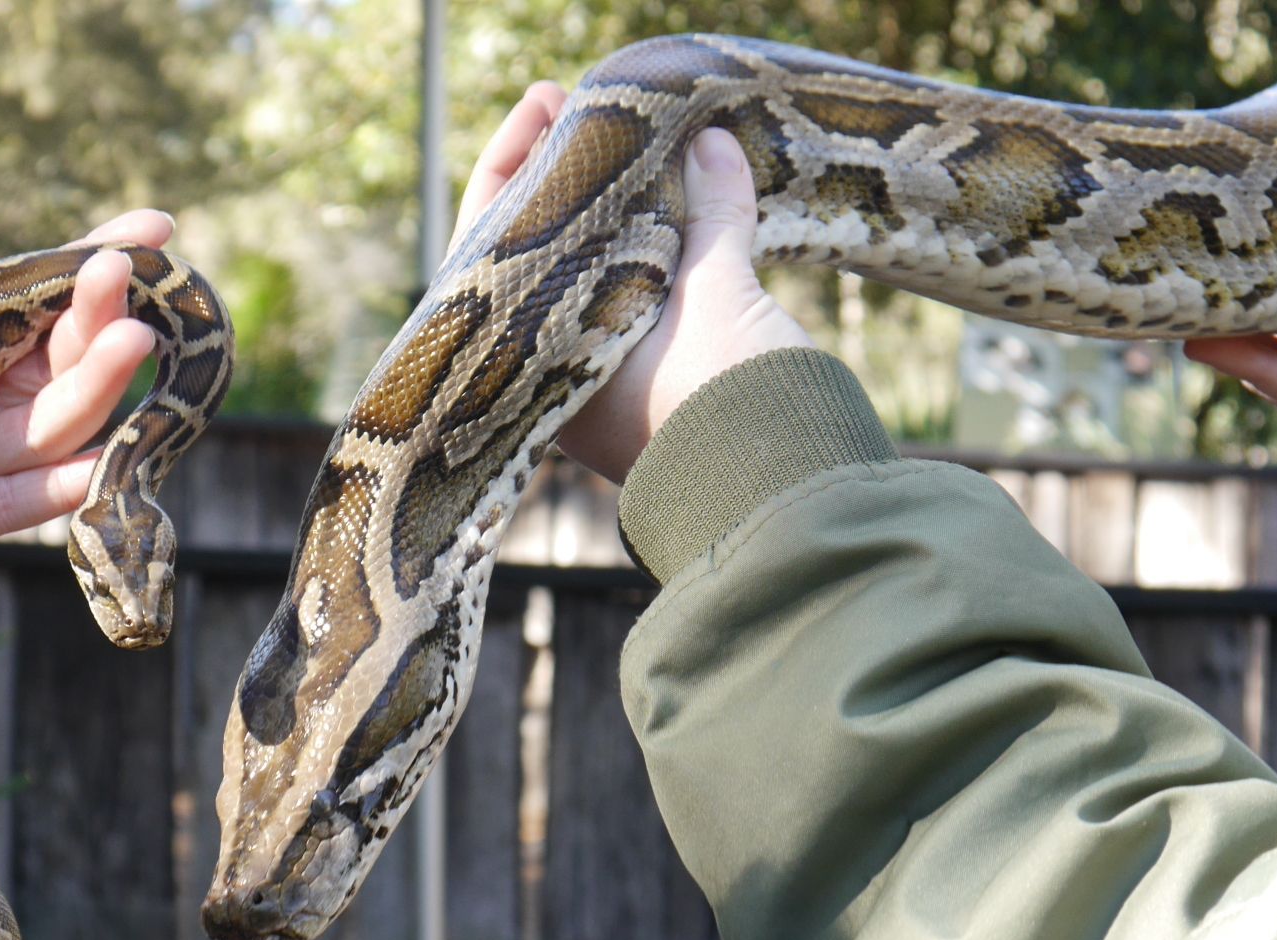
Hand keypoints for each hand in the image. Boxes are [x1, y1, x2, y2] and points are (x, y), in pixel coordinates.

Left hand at [0, 132, 170, 601]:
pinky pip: (4, 506)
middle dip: (98, 318)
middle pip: (51, 363)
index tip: (150, 228)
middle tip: (128, 275)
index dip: (85, 268)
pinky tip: (100, 455)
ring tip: (133, 339)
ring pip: (44, 429)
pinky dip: (55, 488)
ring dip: (96, 388)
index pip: (24, 303)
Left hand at [453, 85, 811, 483]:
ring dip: (609, 218)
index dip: (515, 160)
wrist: (783, 501)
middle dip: (563, 183)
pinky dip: (648, 257)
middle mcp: (559, 382)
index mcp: (540, 362)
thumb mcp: (717, 294)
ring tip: (632, 152)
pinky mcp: (655, 399)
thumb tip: (710, 146)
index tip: (546, 101)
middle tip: (580, 113)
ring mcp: (605, 392)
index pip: (494, 239)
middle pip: (536, 257)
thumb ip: (711, 216)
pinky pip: (633, 307)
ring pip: (586, 282)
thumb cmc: (727, 406)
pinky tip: (673, 212)